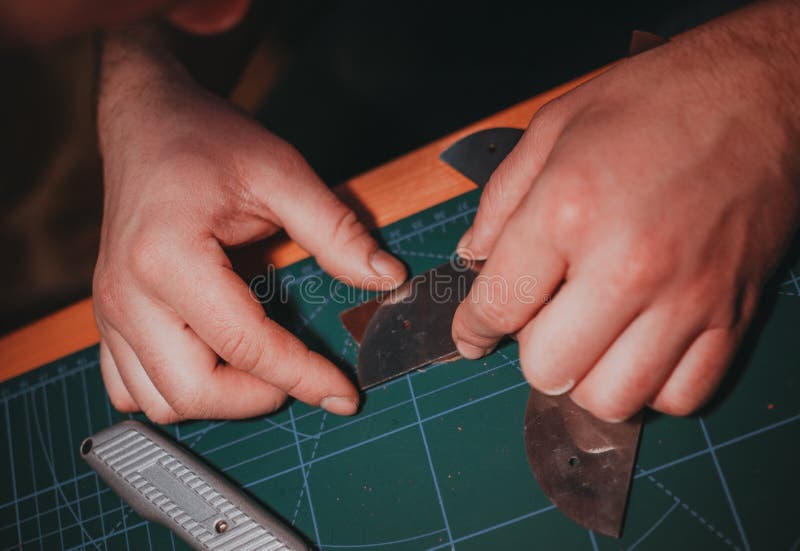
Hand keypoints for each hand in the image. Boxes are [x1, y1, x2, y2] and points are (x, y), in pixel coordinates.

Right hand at [94, 33, 405, 422]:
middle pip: (193, 392)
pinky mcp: (109, 316)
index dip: (303, 376)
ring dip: (218, 401)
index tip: (344, 393)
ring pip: (158, 402)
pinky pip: (128, 388)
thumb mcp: (281, 173)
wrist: (146, 121)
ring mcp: (111, 310)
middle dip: (258, 398)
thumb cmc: (208, 139)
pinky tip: (209, 366)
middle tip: (303, 376)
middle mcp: (128, 294)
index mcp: (168, 258)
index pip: (246, 346)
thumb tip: (387, 278)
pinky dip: (172, 394)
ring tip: (264, 372)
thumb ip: (336, 230)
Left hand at [452, 1, 799, 421]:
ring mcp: (686, 298)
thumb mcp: (554, 128)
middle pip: (547, 370)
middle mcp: (626, 266)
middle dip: (531, 351)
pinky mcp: (733, 315)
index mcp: (569, 211)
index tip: (472, 333)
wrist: (761, 91)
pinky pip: (681, 397)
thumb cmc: (655, 101)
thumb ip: (500, 202)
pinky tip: (641, 345)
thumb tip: (472, 259)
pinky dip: (651, 386)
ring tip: (592, 337)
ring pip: (611, 399)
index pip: (498, 306)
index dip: (472, 328)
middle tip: (542, 319)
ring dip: (587, 378)